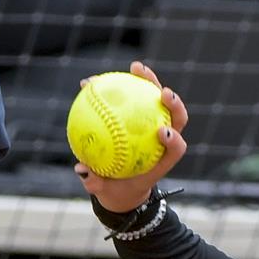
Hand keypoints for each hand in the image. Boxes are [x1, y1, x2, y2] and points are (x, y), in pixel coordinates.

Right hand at [76, 60, 190, 213]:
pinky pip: (132, 97)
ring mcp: (154, 124)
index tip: (162, 133)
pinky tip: (95, 80)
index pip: (177, 148)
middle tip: (163, 92)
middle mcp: (163, 139)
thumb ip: (95, 183)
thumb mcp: (104, 191)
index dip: (174, 139)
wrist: (120, 184)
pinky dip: (118, 86)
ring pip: (157, 100)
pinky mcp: (140, 115)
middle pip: (175, 117)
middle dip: (174, 103)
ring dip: (150, 82)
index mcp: (162, 159)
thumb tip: (82, 170)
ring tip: (136, 67)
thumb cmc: (116, 188)